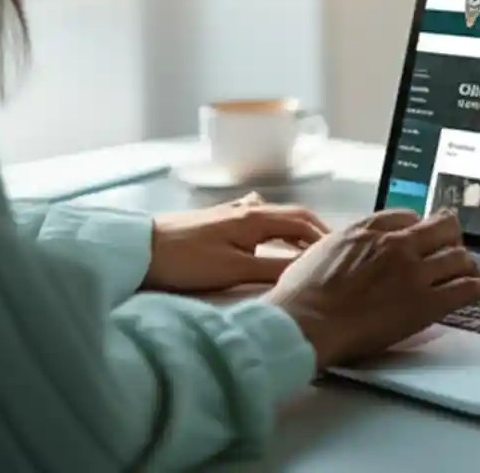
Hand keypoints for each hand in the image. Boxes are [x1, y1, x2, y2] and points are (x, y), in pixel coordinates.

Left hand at [143, 192, 327, 292]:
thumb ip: (272, 270)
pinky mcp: (217, 222)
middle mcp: (247, 209)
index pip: (303, 222)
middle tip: (331, 253)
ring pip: (275, 217)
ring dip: (295, 231)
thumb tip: (306, 272)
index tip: (340, 254)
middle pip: (292, 215)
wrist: (139, 249)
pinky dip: (273, 228)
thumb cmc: (186, 260)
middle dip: (315, 232)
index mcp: (255, 217)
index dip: (325, 237)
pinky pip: (257, 219)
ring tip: (306, 250)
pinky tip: (267, 237)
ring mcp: (231, 213)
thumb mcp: (233, 270)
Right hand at [263, 209, 479, 368]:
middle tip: (453, 246)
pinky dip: (478, 286)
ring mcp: (413, 273)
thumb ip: (344, 244)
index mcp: (368, 230)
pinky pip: (466, 288)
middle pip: (442, 228)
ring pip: (459, 256)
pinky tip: (479, 289)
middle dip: (450, 236)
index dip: (419, 226)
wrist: (306, 323)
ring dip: (466, 263)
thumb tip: (352, 249)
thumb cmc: (301, 295)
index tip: (423, 235)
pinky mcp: (425, 303)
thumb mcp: (319, 251)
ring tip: (470, 270)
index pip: (408, 216)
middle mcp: (396, 245)